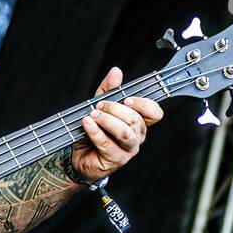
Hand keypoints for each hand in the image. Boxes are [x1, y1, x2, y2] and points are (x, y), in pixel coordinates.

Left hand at [71, 66, 163, 182]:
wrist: (77, 156)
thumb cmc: (93, 131)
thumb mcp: (100, 106)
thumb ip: (109, 90)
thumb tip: (116, 72)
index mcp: (139, 122)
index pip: (154, 112)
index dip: (144, 104)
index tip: (127, 98)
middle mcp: (137, 136)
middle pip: (135, 119)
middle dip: (115, 108)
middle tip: (99, 105)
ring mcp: (128, 150)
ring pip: (125, 133)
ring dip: (107, 120)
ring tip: (93, 114)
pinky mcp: (115, 160)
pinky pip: (107, 144)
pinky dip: (95, 131)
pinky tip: (87, 123)